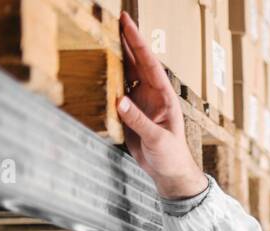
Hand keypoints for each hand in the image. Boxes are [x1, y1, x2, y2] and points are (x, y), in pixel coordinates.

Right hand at [116, 11, 206, 199]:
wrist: (170, 173)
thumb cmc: (171, 157)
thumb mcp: (157, 139)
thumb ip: (139, 121)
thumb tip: (120, 100)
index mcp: (164, 96)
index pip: (149, 63)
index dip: (138, 42)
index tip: (127, 22)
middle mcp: (153, 95)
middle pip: (137, 62)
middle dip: (126, 40)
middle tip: (112, 18)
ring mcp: (142, 102)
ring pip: (127, 73)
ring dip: (116, 55)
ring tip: (102, 34)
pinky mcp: (132, 112)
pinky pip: (118, 89)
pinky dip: (108, 77)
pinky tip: (98, 65)